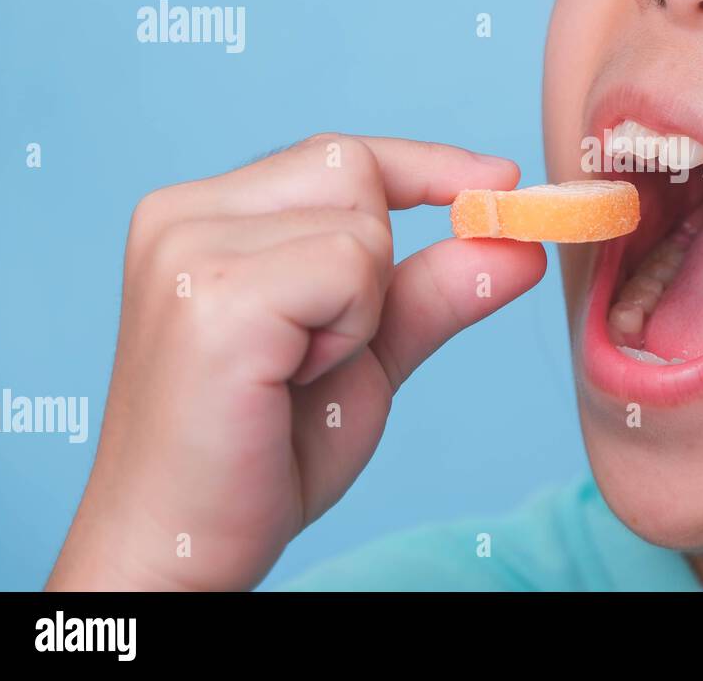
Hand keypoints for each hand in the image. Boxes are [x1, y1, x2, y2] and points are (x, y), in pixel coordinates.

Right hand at [46, 133, 544, 589]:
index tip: (501, 180)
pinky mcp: (213, 300)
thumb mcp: (365, 353)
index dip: (426, 165)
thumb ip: (433, 290)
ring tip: (295, 373)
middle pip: (353, 169)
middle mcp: (181, 215)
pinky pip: (351, 269)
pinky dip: (351, 331)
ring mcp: (188, 252)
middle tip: (321, 350)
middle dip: (375, 261)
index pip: (338, 153)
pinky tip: (291, 381)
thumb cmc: (264, 452)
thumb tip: (521, 242)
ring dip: (362, 309)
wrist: (183, 549)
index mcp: (201, 214)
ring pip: (363, 225)